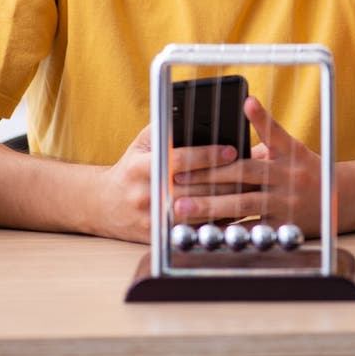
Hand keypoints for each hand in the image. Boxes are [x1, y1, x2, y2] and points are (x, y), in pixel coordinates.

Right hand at [97, 125, 236, 242]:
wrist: (103, 204)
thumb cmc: (131, 167)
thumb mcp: (143, 142)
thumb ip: (168, 128)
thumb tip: (200, 116)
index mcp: (141, 167)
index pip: (180, 160)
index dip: (208, 155)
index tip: (232, 150)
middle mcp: (146, 194)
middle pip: (193, 188)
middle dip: (225, 179)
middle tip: (251, 171)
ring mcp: (151, 219)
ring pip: (196, 212)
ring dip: (225, 202)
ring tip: (249, 190)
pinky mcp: (157, 238)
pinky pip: (192, 231)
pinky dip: (215, 222)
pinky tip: (234, 212)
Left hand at [173, 97, 322, 237]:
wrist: (339, 198)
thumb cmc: (303, 169)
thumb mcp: (289, 149)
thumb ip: (262, 143)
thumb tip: (228, 134)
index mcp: (289, 150)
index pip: (274, 130)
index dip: (261, 117)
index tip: (248, 102)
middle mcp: (288, 173)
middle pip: (245, 171)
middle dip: (209, 174)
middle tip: (179, 176)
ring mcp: (287, 201)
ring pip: (243, 202)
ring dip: (210, 205)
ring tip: (183, 206)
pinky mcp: (283, 225)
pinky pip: (250, 227)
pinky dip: (227, 229)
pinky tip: (205, 229)